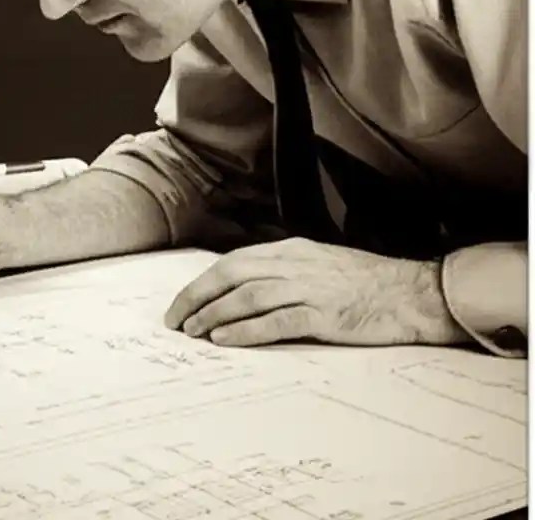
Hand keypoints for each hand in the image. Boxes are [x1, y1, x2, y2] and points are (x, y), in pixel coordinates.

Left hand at [163, 237, 470, 347]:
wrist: (414, 293)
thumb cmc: (367, 283)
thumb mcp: (319, 264)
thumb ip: (283, 272)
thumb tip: (242, 290)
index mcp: (291, 251)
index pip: (233, 263)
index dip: (202, 284)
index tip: (181, 304)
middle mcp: (295, 265)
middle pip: (231, 275)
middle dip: (196, 297)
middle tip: (175, 321)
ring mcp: (310, 288)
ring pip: (247, 296)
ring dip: (214, 314)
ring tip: (193, 331)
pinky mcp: (325, 314)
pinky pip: (275, 321)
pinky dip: (245, 330)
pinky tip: (224, 339)